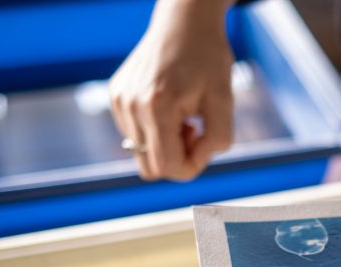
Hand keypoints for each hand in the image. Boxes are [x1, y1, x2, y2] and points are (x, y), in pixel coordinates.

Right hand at [109, 0, 233, 180]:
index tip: (205, 142)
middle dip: (178, 158)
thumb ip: (217, 140)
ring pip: (143, 154)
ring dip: (167, 144)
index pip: (168, 167)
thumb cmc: (209, 60)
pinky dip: (155, 131)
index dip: (192, 166)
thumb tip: (196, 161)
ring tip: (183, 115)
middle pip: (151, 169)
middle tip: (195, 130)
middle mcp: (131, 106)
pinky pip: (135, 135)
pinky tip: (169, 107)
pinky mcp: (116, 96)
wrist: (184, 23)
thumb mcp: (225, 101)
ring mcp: (120, 101)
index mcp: (157, 108)